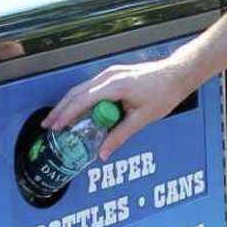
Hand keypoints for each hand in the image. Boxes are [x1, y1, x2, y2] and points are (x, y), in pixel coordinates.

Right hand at [45, 55, 195, 159]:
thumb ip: (120, 135)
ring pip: (81, 89)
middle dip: (60, 109)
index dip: (67, 115)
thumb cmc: (164, 92)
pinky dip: (80, 99)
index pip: (82, 101)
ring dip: (69, 104)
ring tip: (59, 121)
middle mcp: (109, 76)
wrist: (177, 74)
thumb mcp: (142, 118)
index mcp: (115, 86)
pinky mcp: (113, 75)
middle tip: (48, 125)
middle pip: (76, 93)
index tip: (56, 127)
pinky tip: (77, 111)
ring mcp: (110, 73)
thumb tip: (103, 152)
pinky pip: (91, 87)